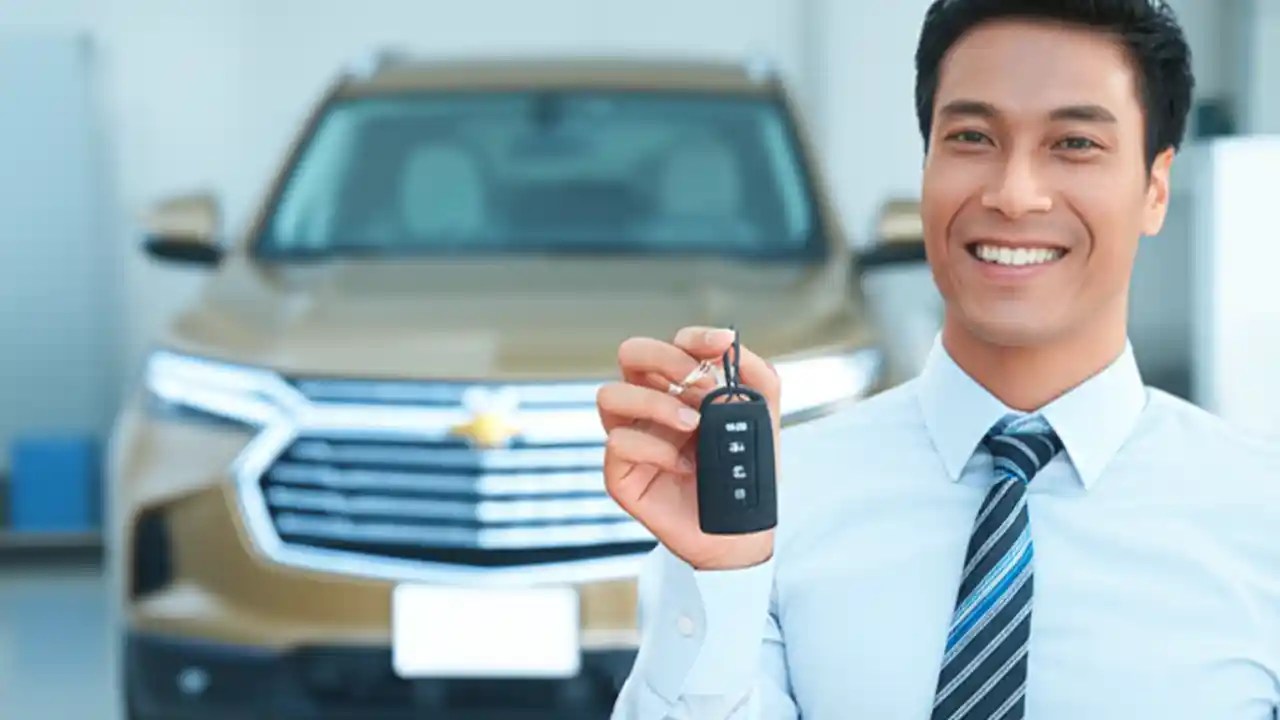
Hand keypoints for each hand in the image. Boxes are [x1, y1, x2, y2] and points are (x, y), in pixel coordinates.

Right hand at [597, 326, 781, 570]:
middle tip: (697, 382)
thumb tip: (735, 348)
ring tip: (692, 425)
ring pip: (610, 395)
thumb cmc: (743, 476)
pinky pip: (618, 444)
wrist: (740, 533)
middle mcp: (650, 408)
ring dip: (655, 403)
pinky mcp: (621, 473)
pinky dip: (654, 449)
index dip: (693, 338)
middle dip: (663, 358)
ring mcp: (633, 438)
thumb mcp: (763, 421)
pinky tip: (683, 465)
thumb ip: (757, 378)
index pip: (672, 345)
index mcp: (679, 389)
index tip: (721, 345)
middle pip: (630, 355)